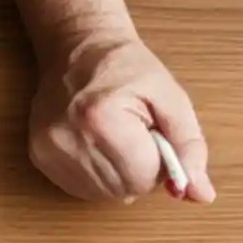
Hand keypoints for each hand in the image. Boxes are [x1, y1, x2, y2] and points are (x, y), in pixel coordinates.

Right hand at [27, 36, 214, 202]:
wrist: (79, 48)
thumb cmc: (128, 70)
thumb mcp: (172, 100)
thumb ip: (190, 148)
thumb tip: (202, 195)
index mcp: (103, 119)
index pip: (145, 178)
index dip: (157, 162)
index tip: (152, 135)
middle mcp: (70, 138)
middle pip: (125, 190)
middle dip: (139, 170)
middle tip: (134, 135)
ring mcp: (50, 150)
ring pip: (105, 195)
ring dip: (119, 175)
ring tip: (116, 139)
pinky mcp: (40, 157)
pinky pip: (83, 190)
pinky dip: (99, 176)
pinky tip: (98, 147)